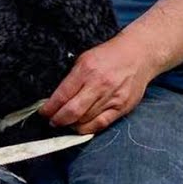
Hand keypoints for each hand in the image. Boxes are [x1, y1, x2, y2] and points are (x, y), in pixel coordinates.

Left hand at [38, 37, 157, 134]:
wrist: (139, 54)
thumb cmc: (108, 56)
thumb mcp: (84, 59)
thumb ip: (71, 79)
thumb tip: (55, 99)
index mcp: (86, 70)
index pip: (62, 96)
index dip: (49, 109)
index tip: (43, 113)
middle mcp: (99, 84)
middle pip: (72, 112)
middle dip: (58, 120)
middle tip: (53, 121)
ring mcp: (112, 97)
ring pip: (85, 120)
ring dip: (71, 125)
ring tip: (66, 123)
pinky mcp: (122, 107)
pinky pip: (101, 124)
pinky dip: (87, 129)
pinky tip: (80, 126)